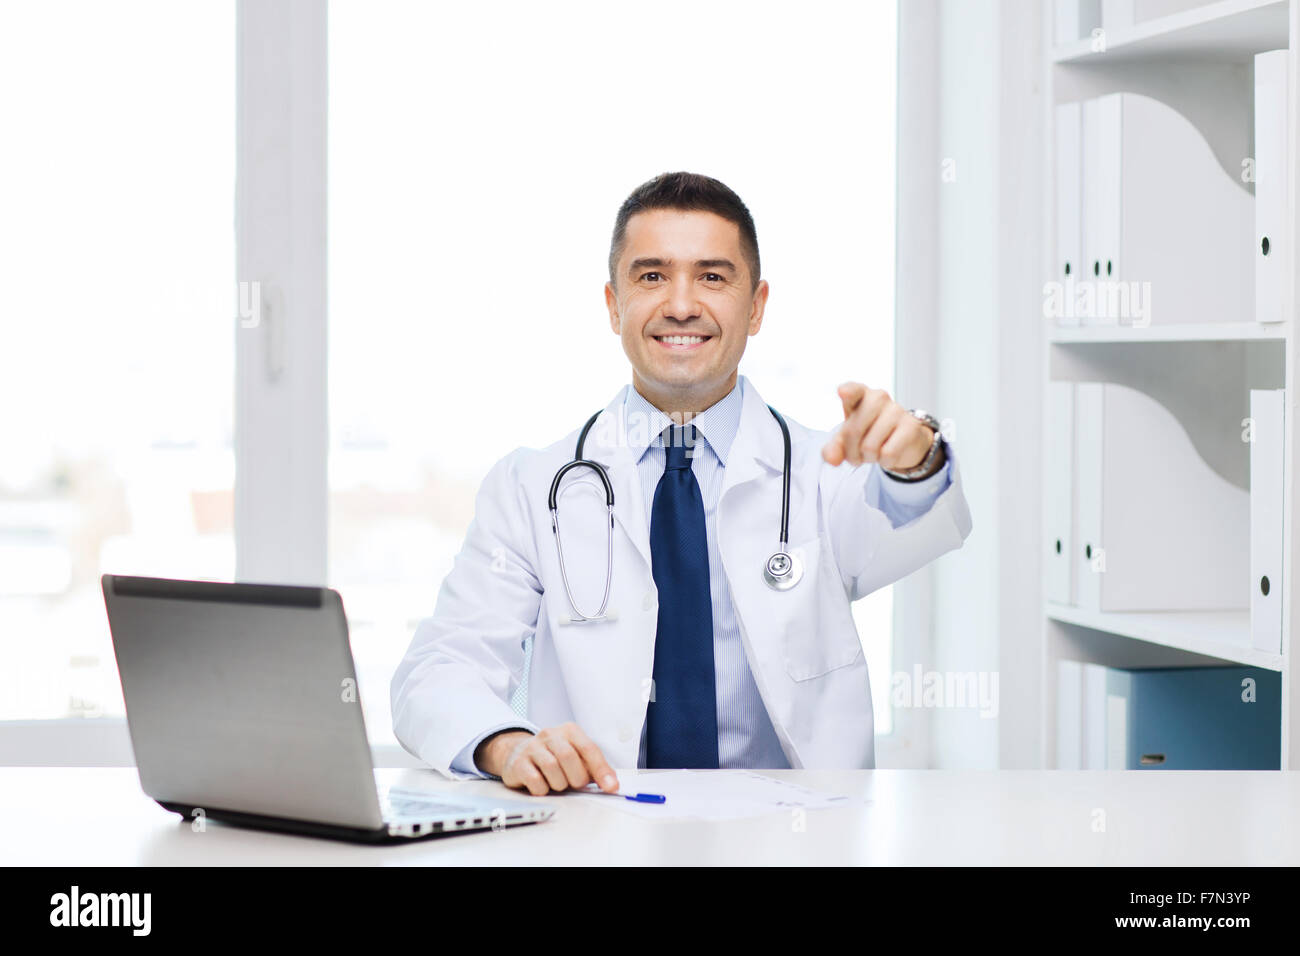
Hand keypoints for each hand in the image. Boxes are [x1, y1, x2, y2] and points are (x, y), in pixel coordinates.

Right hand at [476, 723, 619, 795]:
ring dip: (560, 784)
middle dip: (577, 778)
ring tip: (558, 784)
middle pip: (569, 757)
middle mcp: (550, 735)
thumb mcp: (575, 756)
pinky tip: (543, 787)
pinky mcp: (518, 763)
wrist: (517, 753)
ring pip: (551, 767)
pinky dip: (543, 789)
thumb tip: (612, 784)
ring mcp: (532, 747)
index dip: (601, 769)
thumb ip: (593, 768)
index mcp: (569, 731)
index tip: (611, 787)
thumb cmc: (553, 756)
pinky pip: (535, 779)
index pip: (589, 748)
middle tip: (576, 785)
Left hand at [822, 382, 933, 469]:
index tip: (842, 392)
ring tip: (874, 452)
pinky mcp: (911, 426)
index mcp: (860, 395)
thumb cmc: (870, 433)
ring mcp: (896, 410)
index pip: (853, 390)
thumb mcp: (847, 439)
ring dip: (869, 458)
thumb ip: (835, 448)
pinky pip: (888, 453)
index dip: (847, 392)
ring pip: (870, 446)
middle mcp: (878, 398)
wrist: (902, 441)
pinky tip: (888, 454)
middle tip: (857, 453)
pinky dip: (885, 461)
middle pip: (853, 431)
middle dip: (851, 451)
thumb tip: (831, 459)